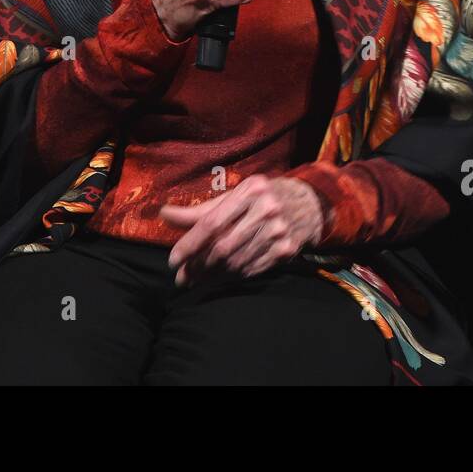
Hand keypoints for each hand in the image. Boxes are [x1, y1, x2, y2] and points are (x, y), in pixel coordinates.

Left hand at [160, 174, 325, 285]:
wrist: (308, 204)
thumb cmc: (261, 198)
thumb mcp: (233, 195)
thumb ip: (200, 209)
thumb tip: (164, 214)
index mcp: (250, 191)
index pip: (211, 223)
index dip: (189, 244)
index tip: (173, 260)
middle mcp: (266, 209)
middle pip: (223, 246)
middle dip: (197, 265)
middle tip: (182, 277)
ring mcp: (279, 231)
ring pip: (236, 262)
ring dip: (211, 276)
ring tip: (194, 280)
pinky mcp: (286, 250)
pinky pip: (251, 269)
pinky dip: (231, 277)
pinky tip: (218, 279)